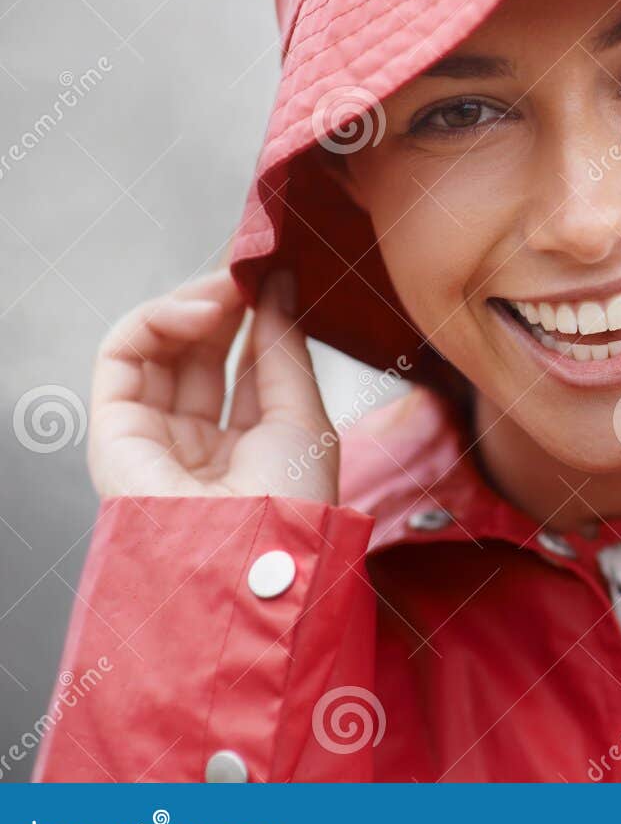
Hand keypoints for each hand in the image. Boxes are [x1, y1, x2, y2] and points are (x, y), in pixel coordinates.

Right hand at [89, 269, 337, 503]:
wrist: (251, 558)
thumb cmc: (290, 504)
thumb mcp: (303, 413)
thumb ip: (283, 345)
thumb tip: (279, 281)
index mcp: (248, 447)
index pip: (245, 365)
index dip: (258, 315)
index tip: (278, 272)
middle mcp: (199, 443)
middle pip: (201, 351)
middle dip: (226, 302)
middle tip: (251, 265)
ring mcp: (154, 437)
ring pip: (159, 347)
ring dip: (194, 304)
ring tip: (231, 286)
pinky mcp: (114, 431)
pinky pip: (121, 354)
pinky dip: (157, 318)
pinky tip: (202, 309)